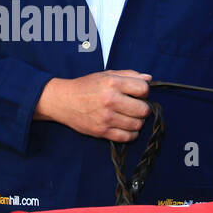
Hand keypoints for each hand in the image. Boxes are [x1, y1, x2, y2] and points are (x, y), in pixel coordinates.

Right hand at [34, 70, 151, 141]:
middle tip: (135, 107)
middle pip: (143, 110)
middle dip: (142, 108)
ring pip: (137, 125)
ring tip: (129, 116)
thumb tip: (148, 79)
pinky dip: (131, 134)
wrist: (63, 101)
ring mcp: (106, 117)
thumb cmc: (85, 87)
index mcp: (112, 83)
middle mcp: (110, 100)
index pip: (143, 89)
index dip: (143, 92)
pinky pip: (127, 137)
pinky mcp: (102, 131)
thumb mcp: (106, 74)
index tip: (137, 94)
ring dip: (137, 122)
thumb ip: (128, 75)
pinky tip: (126, 127)